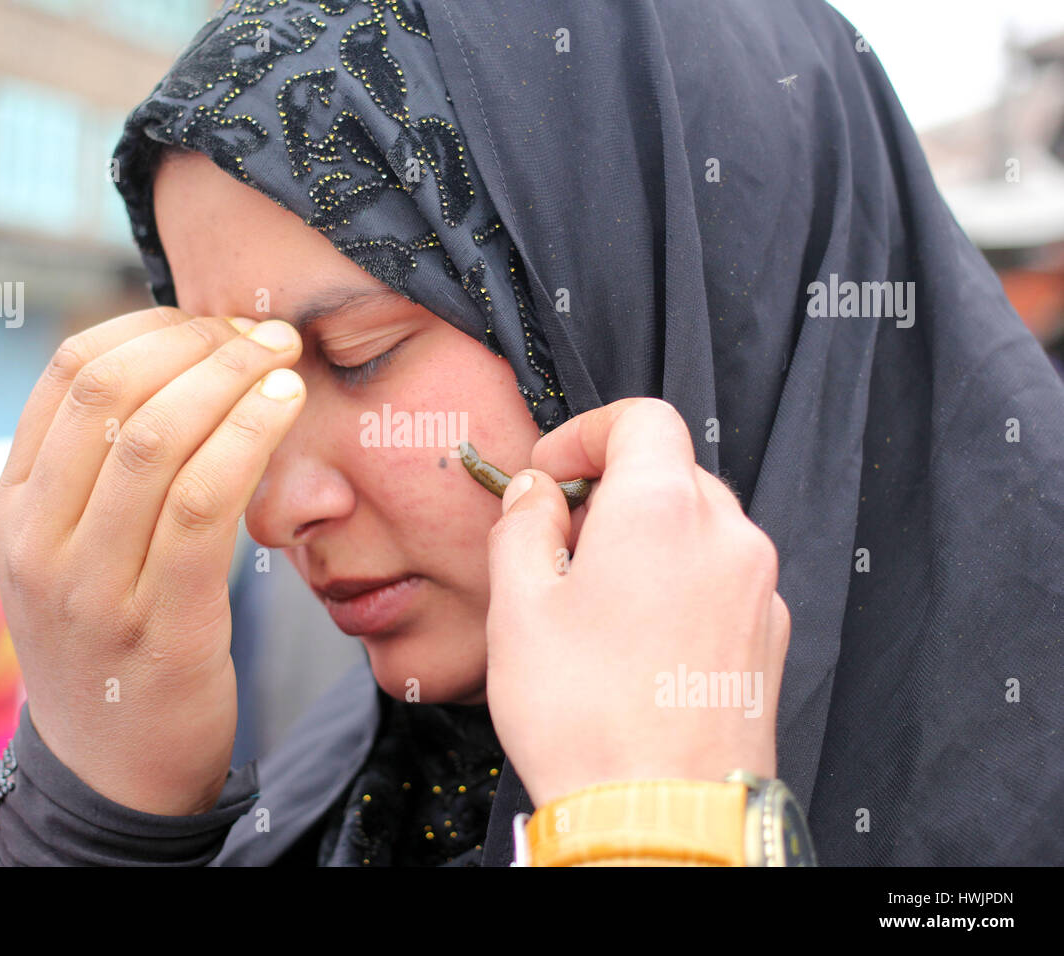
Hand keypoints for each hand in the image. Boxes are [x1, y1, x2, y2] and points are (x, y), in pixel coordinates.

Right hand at [0, 308, 304, 814]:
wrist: (112, 768)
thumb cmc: (110, 639)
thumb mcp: (68, 552)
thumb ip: (93, 471)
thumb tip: (172, 365)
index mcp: (12, 505)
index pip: (69, 374)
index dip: (150, 328)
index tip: (211, 322)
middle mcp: (38, 539)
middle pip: (113, 393)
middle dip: (198, 343)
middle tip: (261, 332)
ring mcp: (92, 586)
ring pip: (157, 438)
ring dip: (230, 380)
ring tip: (282, 359)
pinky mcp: (160, 623)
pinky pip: (202, 503)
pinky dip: (247, 437)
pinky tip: (285, 407)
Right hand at [483, 398, 790, 808]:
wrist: (658, 819)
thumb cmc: (586, 720)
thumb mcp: (520, 606)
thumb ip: (523, 524)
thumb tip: (536, 493)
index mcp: (663, 510)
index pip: (642, 418)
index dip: (587, 433)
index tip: (554, 473)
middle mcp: (727, 536)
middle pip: (671, 471)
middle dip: (611, 492)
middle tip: (559, 544)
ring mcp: (757, 590)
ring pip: (698, 527)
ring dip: (646, 539)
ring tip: (594, 603)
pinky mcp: (769, 639)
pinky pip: (721, 579)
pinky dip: (680, 583)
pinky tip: (638, 642)